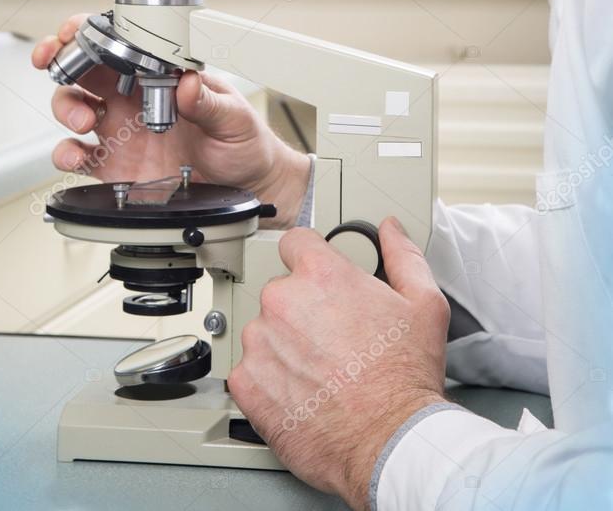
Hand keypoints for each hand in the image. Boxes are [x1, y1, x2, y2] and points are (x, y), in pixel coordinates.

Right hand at [31, 13, 309, 227]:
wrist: (247, 184)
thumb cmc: (243, 142)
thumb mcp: (234, 117)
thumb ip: (209, 102)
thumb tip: (186, 84)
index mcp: (160, 75)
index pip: (118, 42)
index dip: (88, 31)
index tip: (72, 31)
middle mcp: (134, 98)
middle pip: (84, 68)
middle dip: (62, 60)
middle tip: (61, 67)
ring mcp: (121, 130)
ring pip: (73, 105)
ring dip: (66, 105)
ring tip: (81, 120)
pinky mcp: (115, 164)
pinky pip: (79, 154)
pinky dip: (66, 153)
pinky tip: (76, 156)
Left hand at [228, 217, 450, 508]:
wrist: (390, 441)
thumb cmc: (405, 377)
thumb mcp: (424, 303)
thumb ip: (403, 256)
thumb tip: (390, 231)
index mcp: (322, 275)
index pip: (296, 242)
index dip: (310, 258)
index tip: (318, 277)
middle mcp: (284, 302)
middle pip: (282, 290)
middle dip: (303, 309)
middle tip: (332, 337)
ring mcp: (260, 342)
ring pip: (264, 330)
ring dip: (284, 345)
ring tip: (320, 370)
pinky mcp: (247, 383)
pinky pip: (249, 369)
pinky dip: (268, 380)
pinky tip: (300, 391)